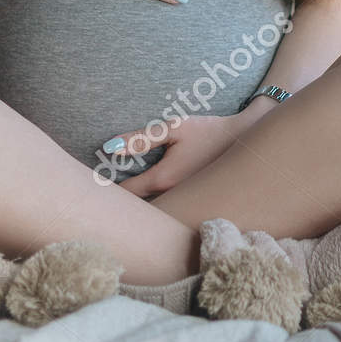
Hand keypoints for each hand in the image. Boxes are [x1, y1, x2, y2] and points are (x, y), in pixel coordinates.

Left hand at [111, 107, 270, 198]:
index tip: (96, 183)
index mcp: (163, 179)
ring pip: (152, 214)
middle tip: (104, 195)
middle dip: (119, 205)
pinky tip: (150, 199)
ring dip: (137, 209)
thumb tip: (109, 147)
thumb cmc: (208, 131)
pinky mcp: (193, 206)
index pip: (124, 193)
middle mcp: (172, 197)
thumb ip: (141, 137)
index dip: (106, 190)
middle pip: (136, 210)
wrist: (244, 141)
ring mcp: (184, 204)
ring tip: (123, 198)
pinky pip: (167, 212)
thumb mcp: (174, 127)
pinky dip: (154, 209)